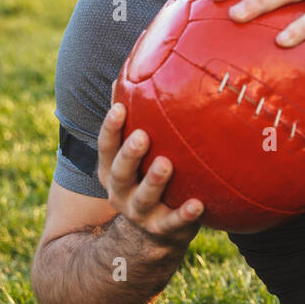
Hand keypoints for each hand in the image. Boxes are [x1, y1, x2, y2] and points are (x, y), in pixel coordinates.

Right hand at [96, 96, 202, 248]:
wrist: (153, 233)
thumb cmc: (149, 177)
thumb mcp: (138, 154)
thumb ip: (140, 120)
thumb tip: (139, 70)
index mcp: (112, 170)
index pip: (106, 147)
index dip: (110, 128)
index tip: (120, 108)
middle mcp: (121, 192)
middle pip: (119, 172)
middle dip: (129, 154)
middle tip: (142, 136)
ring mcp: (141, 213)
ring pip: (144, 197)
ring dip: (154, 181)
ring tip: (167, 164)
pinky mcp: (164, 229)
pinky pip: (175, 223)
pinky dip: (185, 215)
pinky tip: (199, 204)